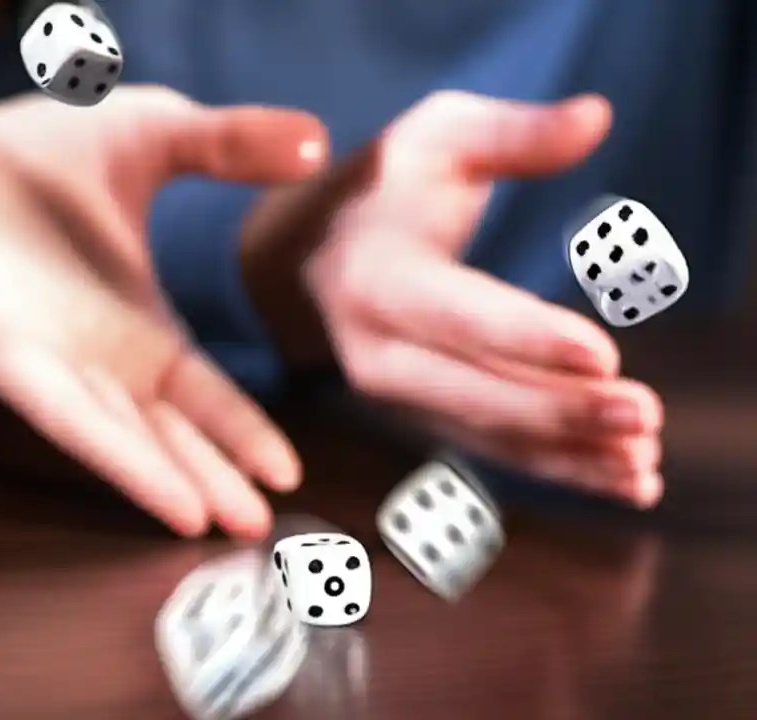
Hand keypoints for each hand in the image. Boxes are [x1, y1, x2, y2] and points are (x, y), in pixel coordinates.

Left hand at [0, 87, 327, 537]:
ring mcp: (54, 363)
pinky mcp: (7, 360)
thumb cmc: (35, 152)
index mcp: (136, 324)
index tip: (289, 471)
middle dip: (219, 479)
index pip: (201, 391)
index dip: (244, 430)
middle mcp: (99, 358)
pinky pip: (75, 421)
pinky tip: (173, 502)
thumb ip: (231, 144)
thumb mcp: (154, 135)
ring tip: (231, 528)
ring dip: (178, 484)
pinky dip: (127, 462)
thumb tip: (318, 142)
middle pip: (170, 432)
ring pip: (128, 439)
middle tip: (265, 529)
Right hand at [242, 91, 661, 507]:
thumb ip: (515, 133)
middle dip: (560, 410)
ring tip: (643, 465)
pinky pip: (493, 450)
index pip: (452, 312)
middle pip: (472, 391)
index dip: (524, 337)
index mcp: (372, 274)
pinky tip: (624, 478)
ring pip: (487, 434)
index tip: (601, 354)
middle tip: (644, 415)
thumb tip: (596, 117)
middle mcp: (373, 348)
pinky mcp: (422, 414)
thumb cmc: (388, 186)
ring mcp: (394, 393)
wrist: (314, 253)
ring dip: (569, 454)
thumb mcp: (438, 137)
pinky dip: (559, 467)